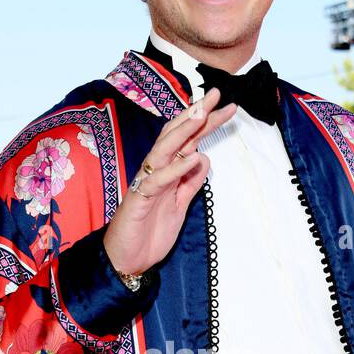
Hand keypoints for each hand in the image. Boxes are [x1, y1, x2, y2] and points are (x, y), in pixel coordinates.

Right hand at [102, 86, 236, 276]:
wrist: (127, 259)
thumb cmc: (149, 232)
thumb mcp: (180, 206)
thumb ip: (190, 183)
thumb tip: (205, 158)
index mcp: (166, 172)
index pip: (188, 140)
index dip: (206, 122)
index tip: (227, 106)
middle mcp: (155, 171)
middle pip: (176, 136)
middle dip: (196, 115)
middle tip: (215, 94)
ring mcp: (146, 183)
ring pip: (164, 150)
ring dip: (184, 131)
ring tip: (203, 114)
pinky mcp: (139, 199)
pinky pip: (159, 181)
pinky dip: (176, 169)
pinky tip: (194, 157)